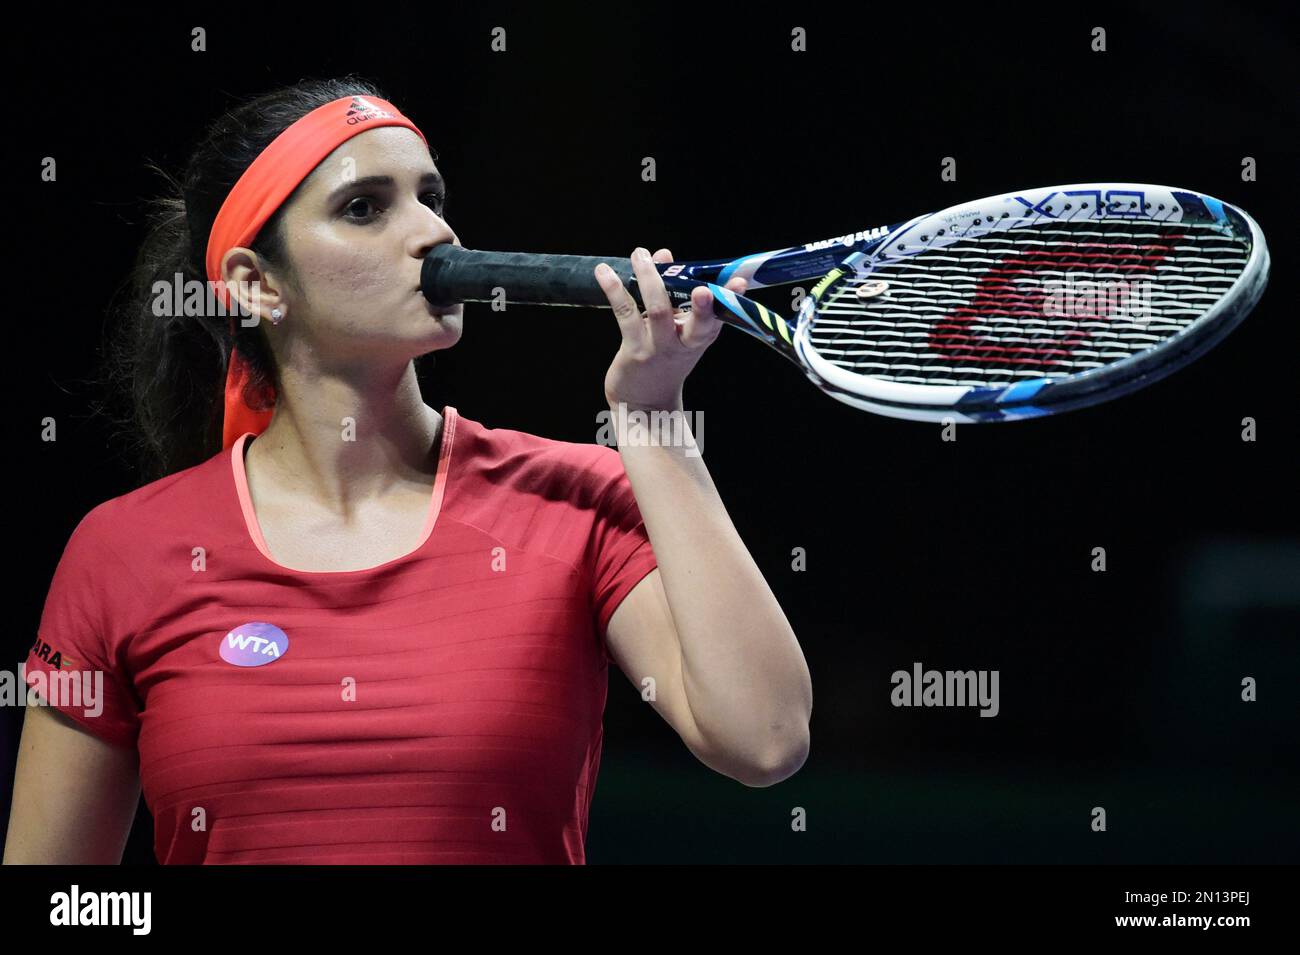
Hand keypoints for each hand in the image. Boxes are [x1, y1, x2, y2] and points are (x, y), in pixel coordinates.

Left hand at [595, 246, 748, 411]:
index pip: (722, 315)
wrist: (643, 401)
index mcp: (701, 336)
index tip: (741, 281)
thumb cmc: (663, 357)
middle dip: (703, 307)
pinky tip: (604, 272)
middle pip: (699, 324)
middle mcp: (685, 343)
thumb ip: (671, 288)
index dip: (731, 298)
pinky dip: (615, 291)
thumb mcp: (676, 326)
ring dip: (649, 280)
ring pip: (658, 311)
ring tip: (640, 254)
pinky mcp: (634, 350)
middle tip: (702, 289)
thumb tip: (662, 253)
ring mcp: (660, 348)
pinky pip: (625, 315)